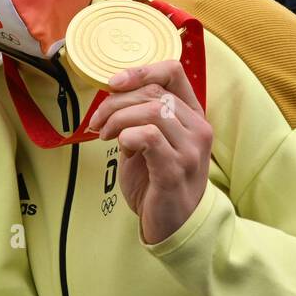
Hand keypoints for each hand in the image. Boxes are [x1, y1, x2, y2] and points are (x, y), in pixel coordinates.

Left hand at [86, 60, 212, 244]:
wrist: (172, 224)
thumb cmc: (156, 181)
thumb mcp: (149, 141)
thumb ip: (139, 116)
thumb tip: (112, 93)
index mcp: (192, 115)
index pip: (173, 72)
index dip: (140, 71)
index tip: (113, 84)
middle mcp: (197, 129)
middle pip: (154, 92)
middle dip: (115, 102)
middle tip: (97, 122)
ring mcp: (190, 150)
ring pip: (152, 111)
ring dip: (118, 119)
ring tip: (105, 136)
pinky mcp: (176, 170)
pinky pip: (149, 136)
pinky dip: (127, 136)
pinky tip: (120, 147)